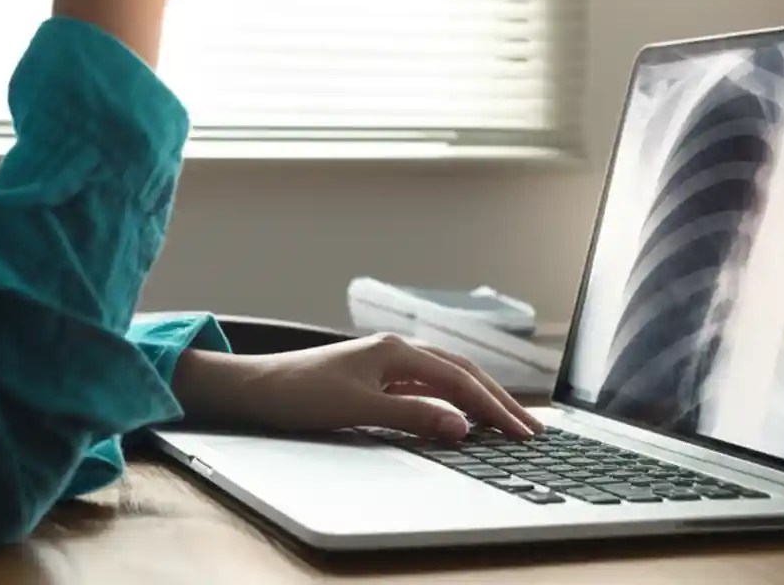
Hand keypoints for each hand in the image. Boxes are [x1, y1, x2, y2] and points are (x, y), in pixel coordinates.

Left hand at [171, 333, 544, 440]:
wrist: (254, 388)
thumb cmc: (299, 394)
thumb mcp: (358, 410)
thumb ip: (413, 417)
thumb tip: (461, 427)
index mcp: (396, 351)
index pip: (460, 380)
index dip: (493, 408)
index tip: (520, 432)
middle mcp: (396, 350)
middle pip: (461, 372)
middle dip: (497, 401)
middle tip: (529, 429)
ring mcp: (386, 361)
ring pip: (447, 376)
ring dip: (478, 398)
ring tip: (508, 421)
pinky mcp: (376, 375)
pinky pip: (428, 385)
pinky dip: (453, 399)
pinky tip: (462, 415)